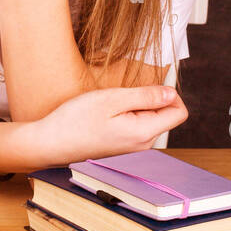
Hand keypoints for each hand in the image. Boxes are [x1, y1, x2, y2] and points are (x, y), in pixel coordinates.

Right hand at [14, 85, 187, 169]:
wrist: (50, 144)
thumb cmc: (75, 121)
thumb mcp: (112, 100)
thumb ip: (145, 96)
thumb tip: (171, 92)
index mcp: (144, 133)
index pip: (179, 112)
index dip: (170, 92)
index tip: (146, 85)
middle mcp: (143, 143)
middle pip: (165, 113)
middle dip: (148, 97)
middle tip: (120, 93)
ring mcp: (132, 146)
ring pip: (148, 117)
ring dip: (134, 104)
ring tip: (109, 103)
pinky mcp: (121, 144)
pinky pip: (135, 123)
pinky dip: (124, 112)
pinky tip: (103, 112)